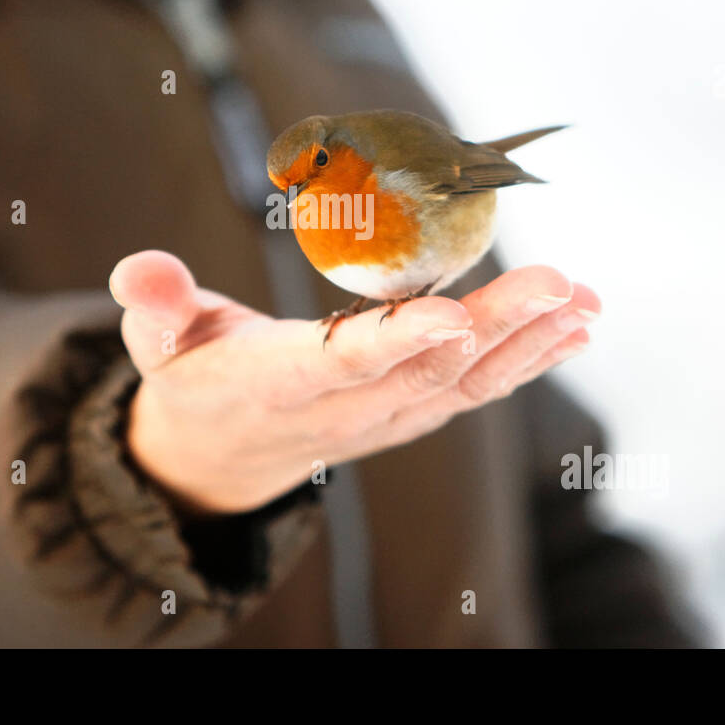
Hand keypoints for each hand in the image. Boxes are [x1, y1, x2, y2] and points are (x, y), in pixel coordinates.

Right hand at [108, 250, 597, 514]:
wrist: (218, 454)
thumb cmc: (190, 376)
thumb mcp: (154, 340)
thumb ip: (153, 305)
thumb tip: (139, 269)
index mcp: (280, 383)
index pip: (344, 363)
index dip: (400, 341)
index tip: (456, 313)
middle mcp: (343, 410)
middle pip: (428, 370)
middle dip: (498, 327)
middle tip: (559, 282)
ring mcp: (383, 418)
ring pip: (464, 385)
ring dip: (529, 344)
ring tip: (585, 303)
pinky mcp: (408, 414)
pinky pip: (473, 391)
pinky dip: (525, 362)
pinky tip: (571, 329)